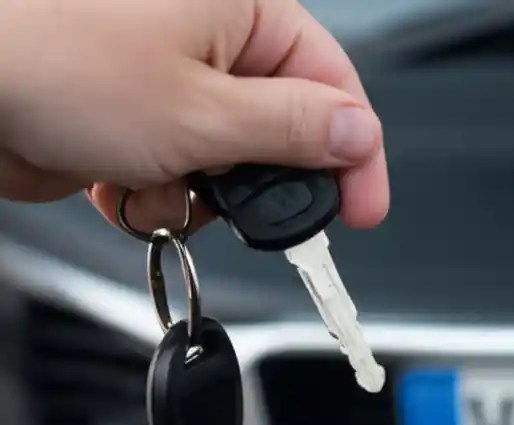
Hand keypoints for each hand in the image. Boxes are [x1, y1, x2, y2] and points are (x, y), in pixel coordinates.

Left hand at [0, 0, 387, 232]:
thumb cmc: (49, 60)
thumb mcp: (201, 114)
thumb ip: (295, 130)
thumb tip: (358, 134)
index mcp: (241, 7)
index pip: (332, 82)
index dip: (354, 155)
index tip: (361, 211)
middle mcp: (207, 33)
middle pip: (279, 125)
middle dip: (254, 181)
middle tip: (243, 210)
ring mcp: (164, 72)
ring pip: (224, 159)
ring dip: (193, 192)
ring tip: (151, 180)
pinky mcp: (126, 110)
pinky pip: (172, 166)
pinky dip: (151, 188)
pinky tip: (116, 181)